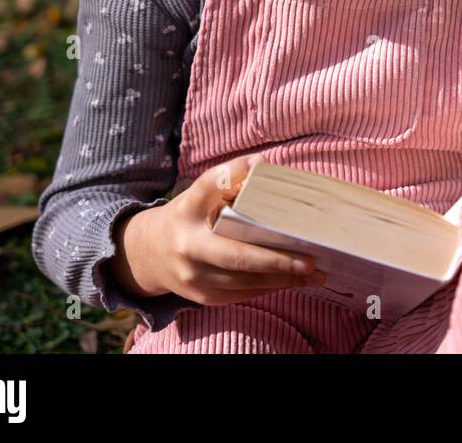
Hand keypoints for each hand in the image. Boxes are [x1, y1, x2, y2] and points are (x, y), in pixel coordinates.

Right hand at [108, 153, 326, 305]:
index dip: (231, 176)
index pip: (208, 190)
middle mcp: (189, 247)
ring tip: (314, 273)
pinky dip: (270, 287)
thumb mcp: (199, 196)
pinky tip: (294, 281)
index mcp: (188, 213)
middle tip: (310, 261)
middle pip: (236, 256)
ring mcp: (194, 277)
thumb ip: (227, 180)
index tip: (259, 166)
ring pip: (244, 281)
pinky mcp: (203, 297)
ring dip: (282, 279)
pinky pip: (243, 294)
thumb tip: (264, 164)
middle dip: (276, 261)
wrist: (148, 255)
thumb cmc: (187, 218)